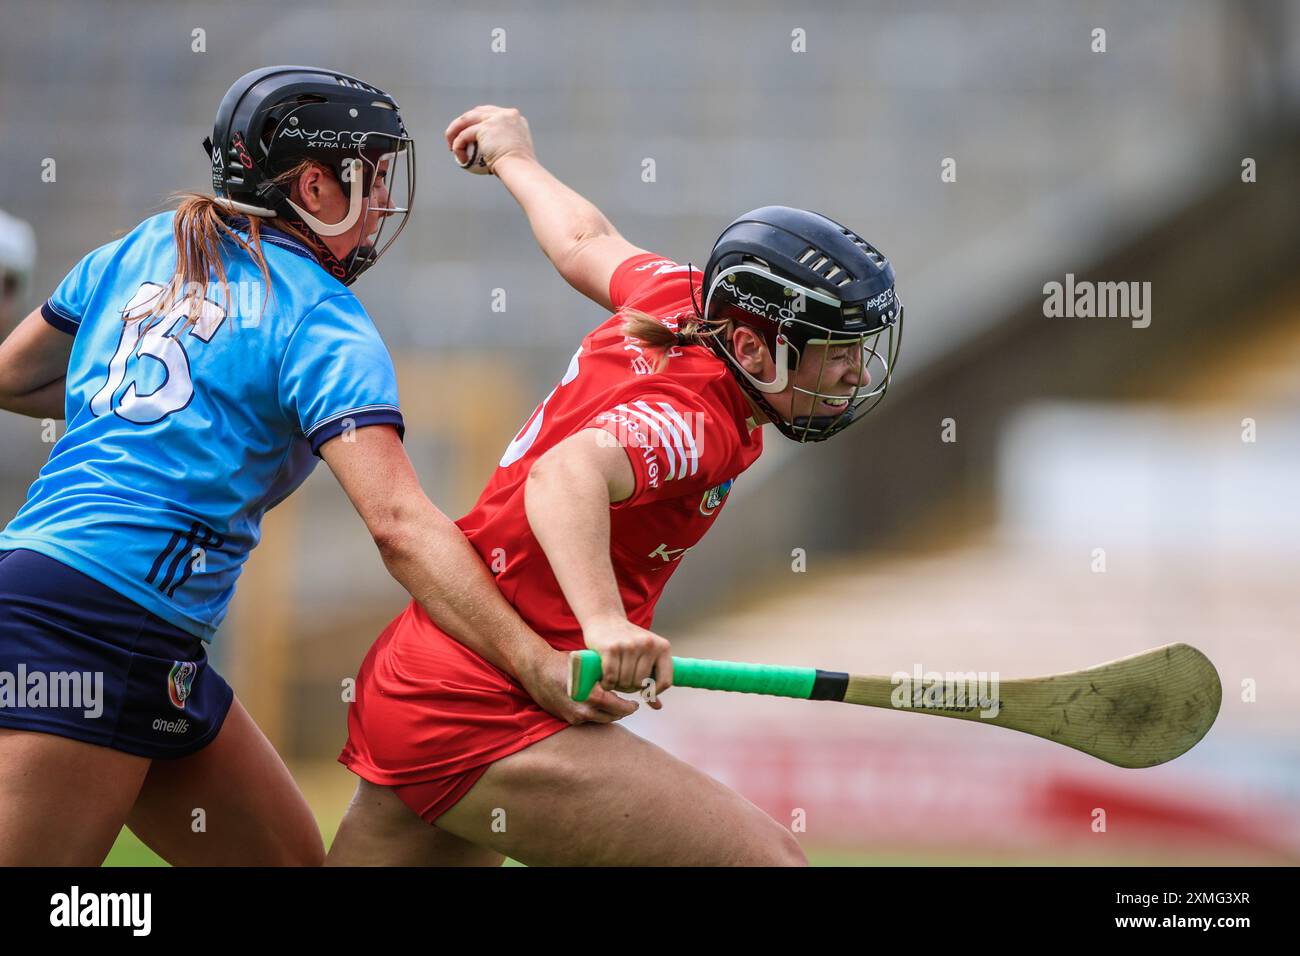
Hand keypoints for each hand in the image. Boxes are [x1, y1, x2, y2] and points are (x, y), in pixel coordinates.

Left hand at [445, 105, 535, 173]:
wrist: (520, 169)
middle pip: (476, 112)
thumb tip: (492, 150)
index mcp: (514, 118)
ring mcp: (495, 119)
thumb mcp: (517, 149)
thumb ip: (506, 142)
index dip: (478, 120)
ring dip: (454, 132)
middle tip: (456, 138)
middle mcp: (505, 114)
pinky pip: (464, 135)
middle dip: (463, 123)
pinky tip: (460, 156)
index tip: (471, 131)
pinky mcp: (485, 128)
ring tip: (451, 146)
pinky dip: (459, 146)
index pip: (491, 112)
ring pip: (466, 120)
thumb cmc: (519, 168)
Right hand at [516, 646, 638, 724]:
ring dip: (609, 714)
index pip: (620, 708)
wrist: (538, 670)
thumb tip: (627, 678)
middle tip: (629, 706)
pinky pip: (587, 720)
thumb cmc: (565, 663)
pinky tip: (598, 706)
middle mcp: (584, 711)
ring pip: (600, 720)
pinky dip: (595, 714)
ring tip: (615, 706)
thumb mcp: (590, 666)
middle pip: (612, 717)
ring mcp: (574, 717)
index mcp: (593, 697)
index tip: (635, 704)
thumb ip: (607, 676)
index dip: (630, 707)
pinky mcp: (567, 719)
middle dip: (622, 712)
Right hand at [582, 615, 673, 708]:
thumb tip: (657, 706)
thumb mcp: (646, 655)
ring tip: (614, 678)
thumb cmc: (628, 642)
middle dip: (630, 687)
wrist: (605, 619)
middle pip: (641, 683)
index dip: (654, 692)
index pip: (666, 681)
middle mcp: (648, 645)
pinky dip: (606, 683)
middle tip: (622, 681)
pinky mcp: (611, 648)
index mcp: (663, 647)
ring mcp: (630, 646)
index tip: (643, 691)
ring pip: (625, 682)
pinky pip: (610, 677)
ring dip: (617, 685)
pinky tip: (605, 679)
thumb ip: (653, 679)